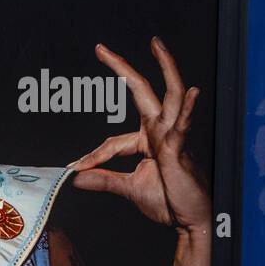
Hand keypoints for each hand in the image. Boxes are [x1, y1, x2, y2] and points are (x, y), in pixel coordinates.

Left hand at [67, 38, 210, 234]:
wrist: (188, 219)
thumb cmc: (167, 200)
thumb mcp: (127, 188)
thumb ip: (103, 179)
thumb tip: (75, 177)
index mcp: (147, 140)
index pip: (111, 141)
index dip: (92, 157)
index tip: (74, 170)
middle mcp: (159, 131)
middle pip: (141, 92)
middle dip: (122, 68)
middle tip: (101, 49)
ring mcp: (172, 136)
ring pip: (170, 95)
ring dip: (166, 68)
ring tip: (157, 47)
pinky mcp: (181, 148)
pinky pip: (183, 125)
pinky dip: (187, 108)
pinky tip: (190, 92)